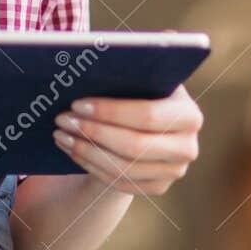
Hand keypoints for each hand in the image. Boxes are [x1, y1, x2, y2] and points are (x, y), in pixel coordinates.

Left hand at [53, 80, 202, 196]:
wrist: (144, 127)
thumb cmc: (139, 94)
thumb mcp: (140, 81)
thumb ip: (129, 71)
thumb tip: (102, 62)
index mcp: (189, 114)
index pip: (148, 115)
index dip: (110, 111)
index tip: (77, 103)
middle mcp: (188, 147)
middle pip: (134, 146)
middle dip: (93, 132)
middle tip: (63, 120)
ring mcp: (174, 171)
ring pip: (123, 168)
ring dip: (86, 151)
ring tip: (61, 134)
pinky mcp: (157, 187)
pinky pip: (120, 183)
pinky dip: (91, 166)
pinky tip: (72, 150)